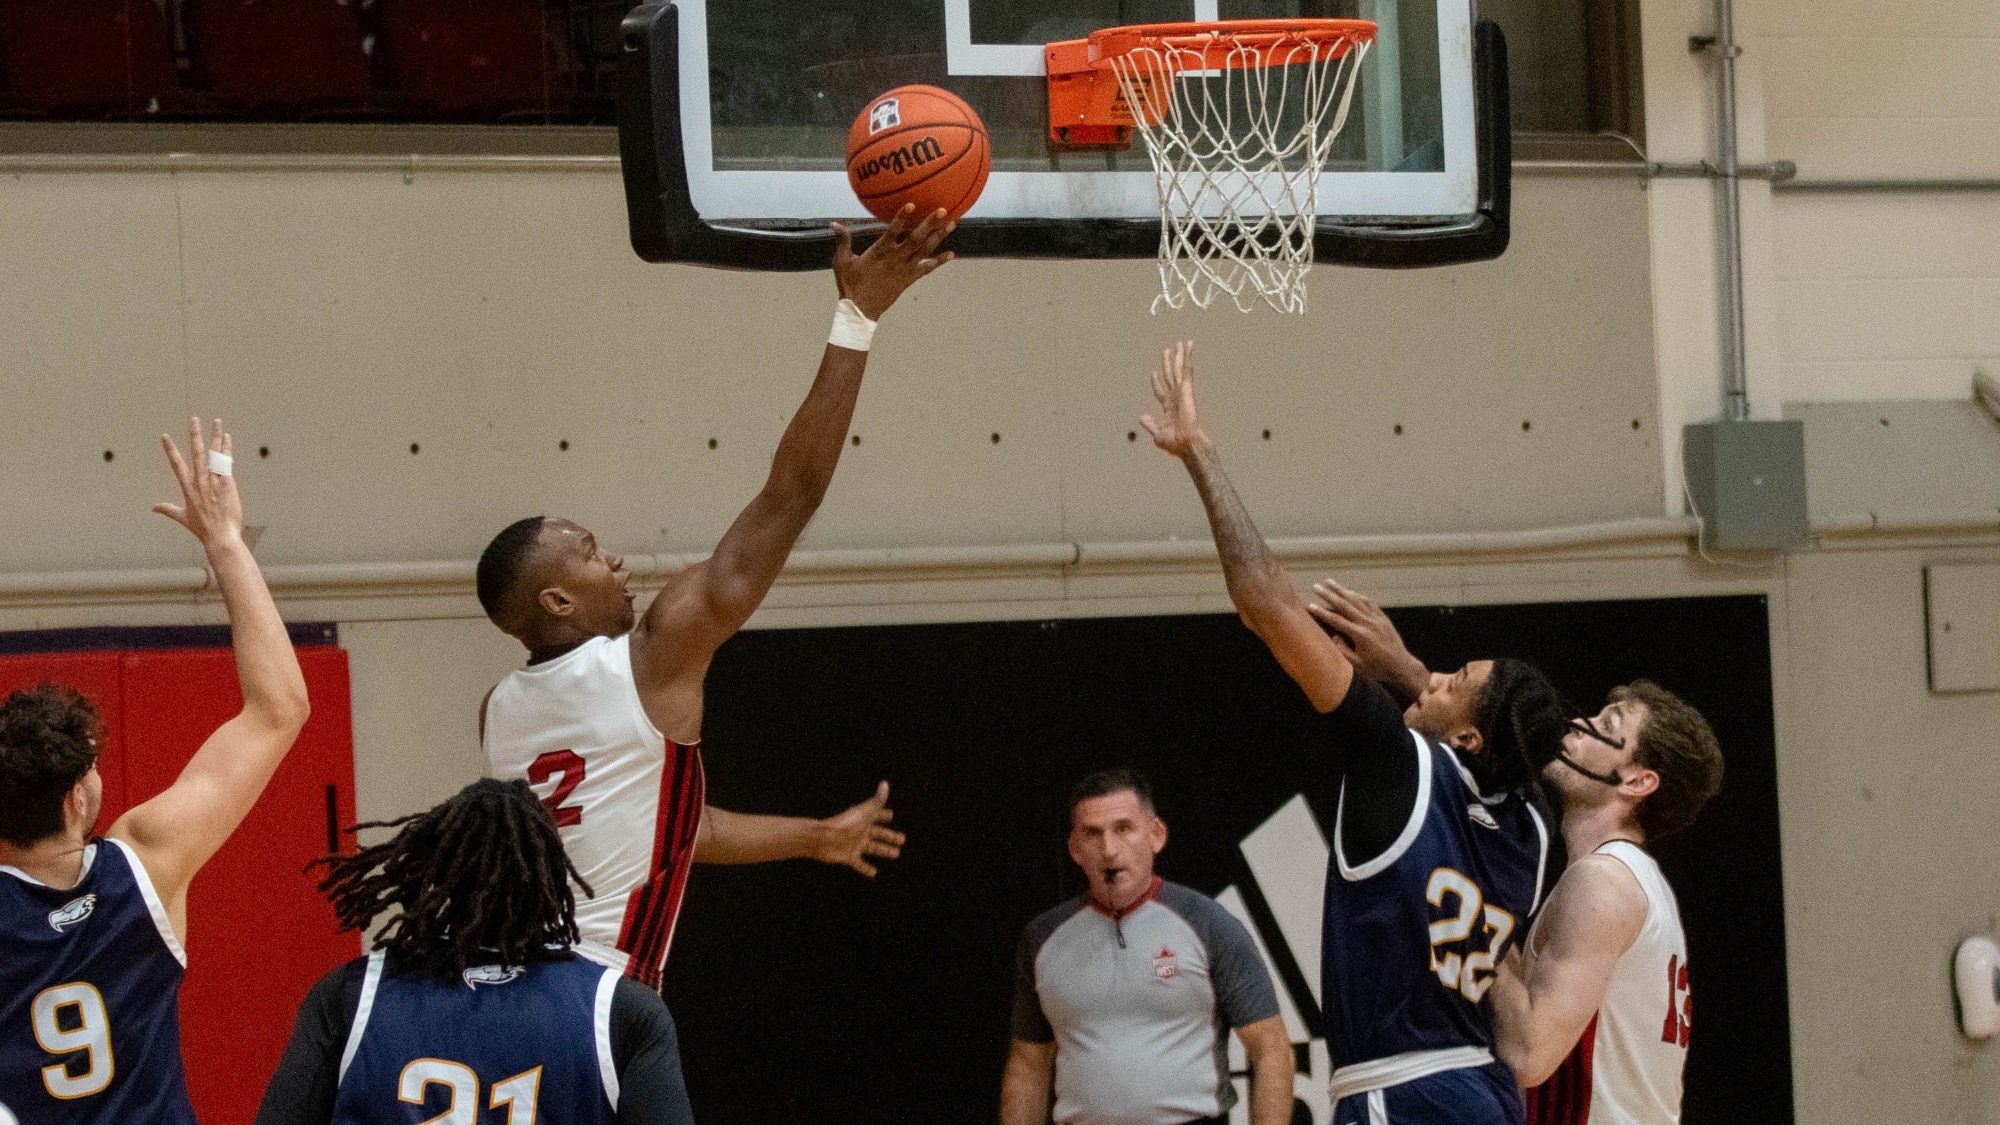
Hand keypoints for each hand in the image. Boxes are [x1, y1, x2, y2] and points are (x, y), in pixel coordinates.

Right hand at [153, 417, 244, 552]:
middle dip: (195, 435)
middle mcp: (199, 481)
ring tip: (217, 421)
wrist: (220, 536)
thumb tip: (153, 508)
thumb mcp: (183, 518)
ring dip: (215, 436)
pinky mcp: (227, 484)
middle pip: (197, 453)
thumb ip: (168, 509)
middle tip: (194, 419)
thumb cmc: (203, 528)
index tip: (165, 436)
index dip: (170, 449)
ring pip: (214, 454)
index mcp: (188, 488)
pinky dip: (226, 449)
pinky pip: (226, 462)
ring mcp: (214, 481)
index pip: (176, 464)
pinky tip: (227, 438)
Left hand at [816, 781, 905, 876]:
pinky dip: (866, 869)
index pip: (876, 816)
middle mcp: (860, 832)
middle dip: (890, 837)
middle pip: (879, 834)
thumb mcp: (864, 813)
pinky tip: (874, 873)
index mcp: (863, 820)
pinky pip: (859, 864)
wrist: (824, 839)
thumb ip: (876, 801)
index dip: (883, 815)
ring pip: (874, 848)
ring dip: (885, 851)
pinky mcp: (849, 856)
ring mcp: (855, 845)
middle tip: (902, 840)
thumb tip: (885, 784)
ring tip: (896, 854)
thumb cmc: (845, 824)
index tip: (890, 815)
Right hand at [832, 206, 954, 319]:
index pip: (892, 232)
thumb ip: (842, 240)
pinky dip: (939, 262)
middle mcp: (895, 259)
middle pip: (916, 239)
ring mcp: (905, 269)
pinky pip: (927, 269)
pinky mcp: (909, 279)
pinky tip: (951, 254)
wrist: (861, 310)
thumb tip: (834, 223)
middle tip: (943, 211)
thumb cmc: (850, 284)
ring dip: (939, 237)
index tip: (911, 205)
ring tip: (952, 224)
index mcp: (879, 252)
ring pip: (925, 251)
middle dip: (930, 224)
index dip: (901, 219)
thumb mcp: (842, 261)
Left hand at [1139, 339, 1203, 458]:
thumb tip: (1142, 417)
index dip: (1156, 383)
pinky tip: (1189, 346)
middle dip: (1169, 363)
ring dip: (1180, 356)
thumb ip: (1150, 424)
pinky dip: (1188, 357)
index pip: (1161, 391)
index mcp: (1168, 408)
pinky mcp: (1187, 388)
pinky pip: (1187, 369)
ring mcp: (1181, 392)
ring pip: (1179, 369)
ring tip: (1181, 343)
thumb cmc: (1175, 443)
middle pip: (1170, 376)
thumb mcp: (1157, 434)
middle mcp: (1176, 397)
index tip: (1153, 373)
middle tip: (1168, 350)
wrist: (1186, 444)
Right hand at [1306, 579, 1426, 697]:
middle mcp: (1367, 623)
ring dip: (1341, 590)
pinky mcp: (1382, 617)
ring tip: (1329, 582)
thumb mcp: (1357, 665)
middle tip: (1316, 587)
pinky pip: (1368, 602)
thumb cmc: (1377, 669)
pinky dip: (1357, 595)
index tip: (1310, 605)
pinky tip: (1350, 591)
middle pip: (1344, 605)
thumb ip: (1343, 650)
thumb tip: (1334, 636)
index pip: (1336, 620)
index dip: (1322, 612)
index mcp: (1359, 635)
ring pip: (1356, 600)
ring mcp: (1376, 618)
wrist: (1401, 665)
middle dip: (1328, 595)